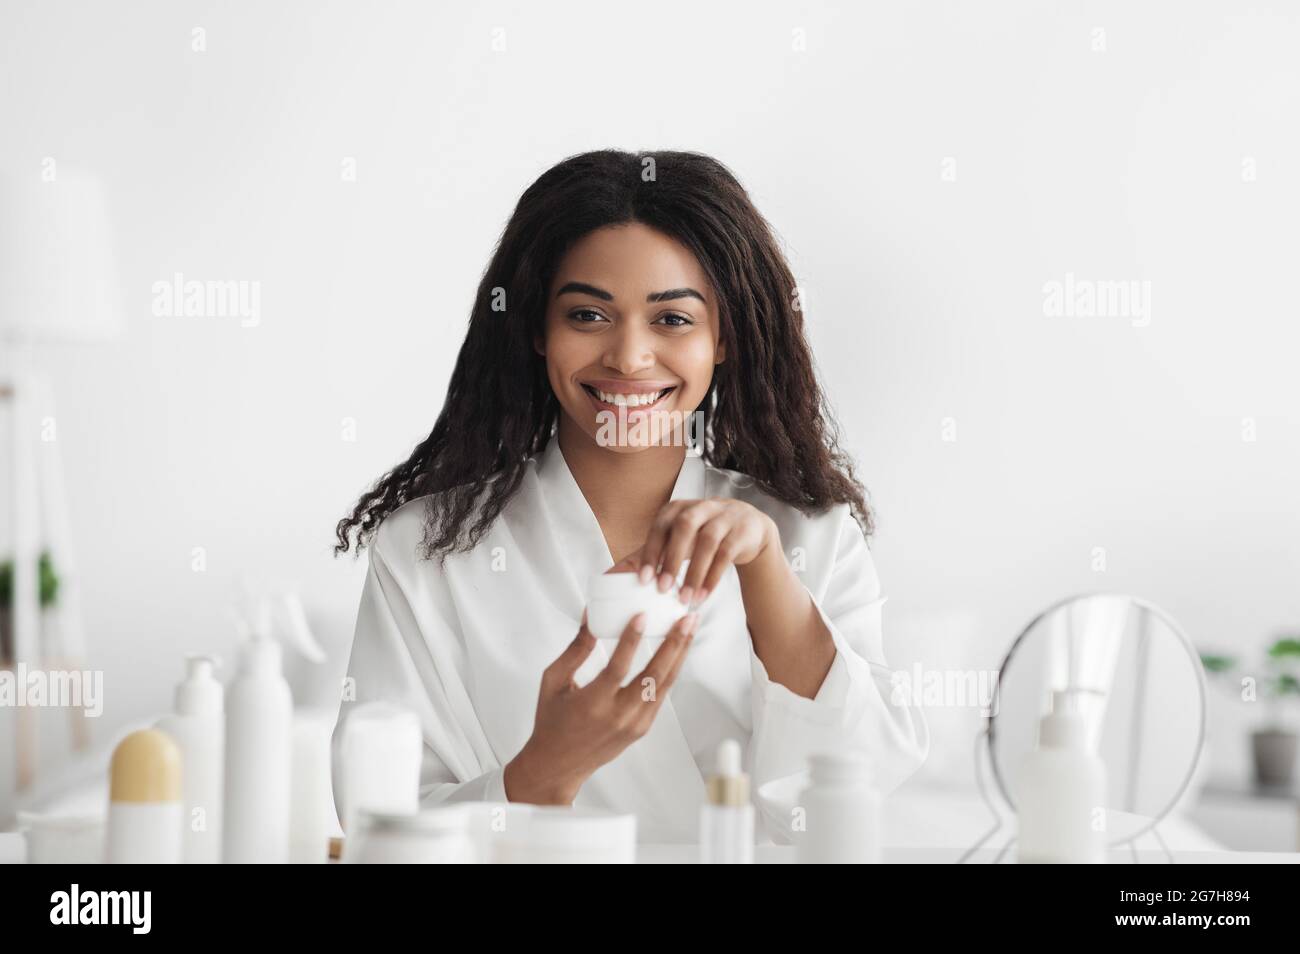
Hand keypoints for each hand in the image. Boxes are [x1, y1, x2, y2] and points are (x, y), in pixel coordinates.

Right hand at [504, 610, 696, 804]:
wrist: (559, 764)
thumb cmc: (552, 721)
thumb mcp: (554, 681)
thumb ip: (576, 649)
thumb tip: (590, 617)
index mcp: (592, 704)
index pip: (618, 668)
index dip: (631, 640)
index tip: (642, 616)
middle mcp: (618, 716)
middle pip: (654, 675)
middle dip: (674, 643)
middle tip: (687, 619)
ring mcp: (634, 724)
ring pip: (665, 684)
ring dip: (680, 654)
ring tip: (690, 629)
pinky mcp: (642, 728)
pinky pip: (661, 695)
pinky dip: (671, 671)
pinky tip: (677, 652)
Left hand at [630, 498, 778, 606]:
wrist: (747, 528)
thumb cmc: (701, 534)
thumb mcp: (675, 539)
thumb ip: (649, 554)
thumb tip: (612, 575)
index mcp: (677, 508)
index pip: (661, 526)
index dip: (651, 551)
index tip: (644, 580)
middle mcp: (700, 507)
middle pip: (684, 527)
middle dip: (672, 559)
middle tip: (663, 589)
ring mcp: (723, 517)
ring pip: (708, 542)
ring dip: (694, 572)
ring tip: (685, 599)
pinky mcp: (741, 531)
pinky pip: (726, 554)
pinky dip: (713, 576)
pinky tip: (703, 595)